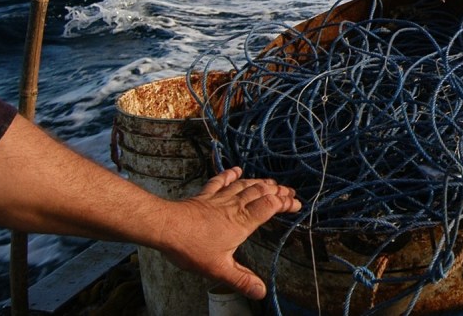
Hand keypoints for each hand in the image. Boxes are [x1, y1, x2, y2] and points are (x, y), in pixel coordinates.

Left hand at [156, 167, 301, 299]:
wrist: (166, 227)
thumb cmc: (192, 248)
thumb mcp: (219, 269)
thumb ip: (241, 279)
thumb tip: (262, 292)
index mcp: (242, 222)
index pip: (270, 207)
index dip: (285, 204)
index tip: (297, 204)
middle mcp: (234, 206)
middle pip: (261, 193)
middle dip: (278, 190)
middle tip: (289, 191)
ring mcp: (219, 199)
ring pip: (244, 186)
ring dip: (260, 182)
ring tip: (271, 182)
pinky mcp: (204, 196)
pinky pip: (219, 181)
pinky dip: (229, 175)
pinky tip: (236, 170)